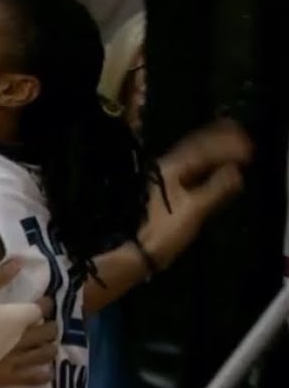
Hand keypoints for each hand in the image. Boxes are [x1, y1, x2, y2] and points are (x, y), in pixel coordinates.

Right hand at [0, 261, 59, 386]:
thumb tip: (19, 262)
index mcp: (15, 317)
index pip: (41, 309)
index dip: (46, 304)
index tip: (44, 303)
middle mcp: (21, 339)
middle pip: (48, 332)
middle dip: (51, 326)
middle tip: (46, 324)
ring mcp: (16, 360)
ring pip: (45, 354)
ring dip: (49, 348)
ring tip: (46, 344)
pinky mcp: (7, 378)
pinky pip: (34, 378)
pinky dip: (44, 374)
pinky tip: (45, 371)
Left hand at [139, 119, 250, 265]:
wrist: (141, 248)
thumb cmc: (165, 230)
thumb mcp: (194, 210)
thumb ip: (216, 188)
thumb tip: (235, 170)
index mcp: (170, 168)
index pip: (202, 149)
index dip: (225, 145)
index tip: (246, 146)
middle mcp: (166, 167)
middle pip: (196, 147)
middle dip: (220, 142)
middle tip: (242, 139)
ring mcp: (166, 177)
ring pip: (194, 156)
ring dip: (215, 151)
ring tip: (235, 148)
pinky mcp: (169, 187)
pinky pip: (192, 168)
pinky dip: (208, 164)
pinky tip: (218, 167)